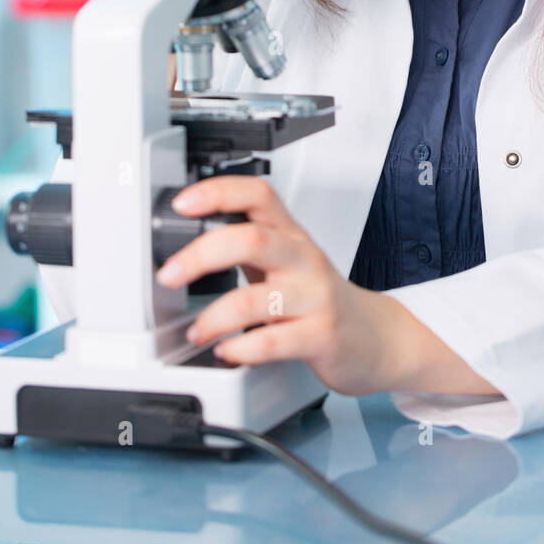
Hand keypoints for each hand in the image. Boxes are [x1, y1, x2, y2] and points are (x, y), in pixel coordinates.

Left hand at [155, 175, 413, 396]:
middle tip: (169, 275)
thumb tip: (187, 241)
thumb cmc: (320, 296)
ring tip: (198, 331)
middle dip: (200, 256)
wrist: (374, 336)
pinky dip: (240, 350)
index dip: (218, 192)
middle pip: (251, 239)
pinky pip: (272, 342)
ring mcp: (313, 297)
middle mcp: (302, 259)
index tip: (182, 204)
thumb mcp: (288, 259)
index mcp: (291, 235)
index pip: (257, 195)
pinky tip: (228, 351)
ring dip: (213, 318)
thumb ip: (246, 244)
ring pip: (253, 299)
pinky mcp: (320, 335)